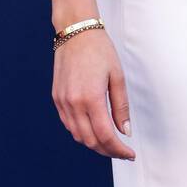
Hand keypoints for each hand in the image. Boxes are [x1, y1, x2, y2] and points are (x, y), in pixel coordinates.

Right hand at [52, 24, 135, 160]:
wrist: (76, 32)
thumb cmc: (100, 50)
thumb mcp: (118, 76)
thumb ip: (121, 106)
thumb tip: (125, 131)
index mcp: (91, 98)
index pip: (105, 135)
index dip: (118, 150)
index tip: (129, 154)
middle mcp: (73, 103)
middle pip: (90, 140)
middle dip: (108, 150)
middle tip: (123, 151)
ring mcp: (62, 102)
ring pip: (78, 135)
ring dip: (94, 143)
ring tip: (111, 142)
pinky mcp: (56, 98)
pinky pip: (69, 124)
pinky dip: (82, 132)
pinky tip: (94, 129)